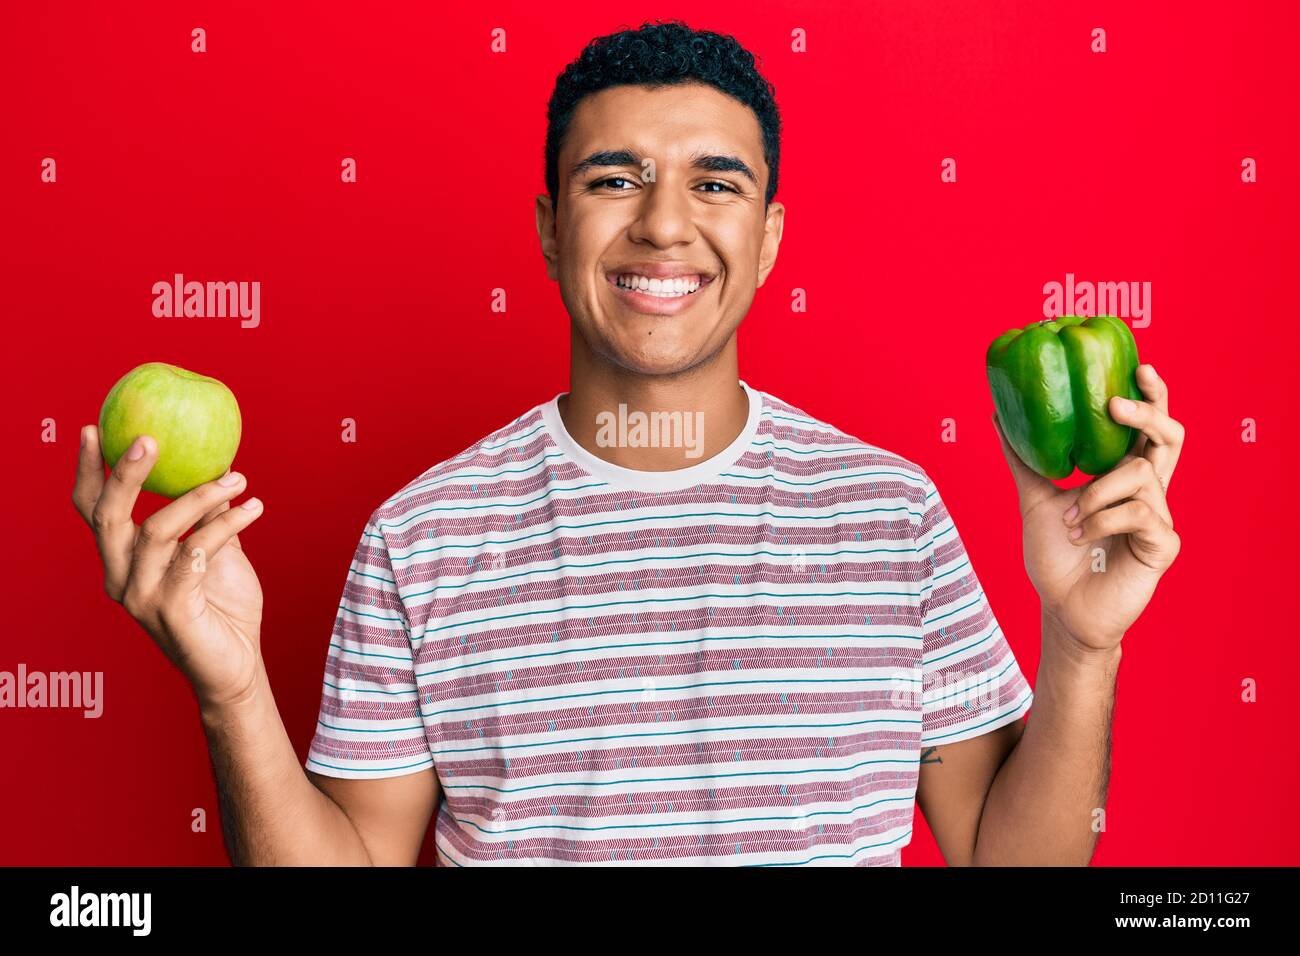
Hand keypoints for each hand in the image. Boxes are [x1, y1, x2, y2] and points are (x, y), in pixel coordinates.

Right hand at [72, 425, 266, 707]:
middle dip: (127, 473)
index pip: (92, 510)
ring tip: (239, 479)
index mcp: (122, 560)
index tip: (95, 428)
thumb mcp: (214, 550)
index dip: (89, 470)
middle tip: (151, 438)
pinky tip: (252, 510)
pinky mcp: (171, 612)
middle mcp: (121, 578)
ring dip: (201, 497)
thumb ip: (205, 515)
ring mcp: (141, 597)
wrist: (237, 665)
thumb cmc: (222, 606)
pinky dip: (224, 525)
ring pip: (157, 530)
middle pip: (108, 516)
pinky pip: (194, 555)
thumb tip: (215, 464)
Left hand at [993, 364, 1183, 651]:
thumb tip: (999, 414)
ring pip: (1141, 474)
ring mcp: (1161, 518)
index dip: (1152, 396)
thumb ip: (1023, 458)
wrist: (1061, 608)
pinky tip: (1082, 536)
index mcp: (1124, 477)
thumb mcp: (1034, 498)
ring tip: (1071, 521)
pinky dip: (1101, 520)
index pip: (1150, 428)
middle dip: (1146, 413)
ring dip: (1096, 494)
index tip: (1137, 366)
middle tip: (1112, 404)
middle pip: (1170, 437)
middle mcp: (1149, 492)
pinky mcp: (1164, 545)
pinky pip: (1137, 512)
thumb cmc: (1055, 557)